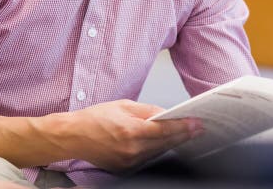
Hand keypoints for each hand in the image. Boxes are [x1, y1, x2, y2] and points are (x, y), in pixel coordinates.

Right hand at [63, 99, 202, 172]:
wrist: (74, 136)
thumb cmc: (95, 118)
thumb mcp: (123, 105)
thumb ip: (147, 110)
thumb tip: (165, 114)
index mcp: (131, 131)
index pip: (165, 130)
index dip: (183, 127)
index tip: (197, 123)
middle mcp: (132, 149)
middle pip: (166, 143)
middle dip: (183, 135)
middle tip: (198, 128)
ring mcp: (129, 162)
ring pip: (158, 152)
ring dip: (172, 143)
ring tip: (185, 134)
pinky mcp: (126, 168)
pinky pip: (148, 158)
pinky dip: (157, 150)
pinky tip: (164, 143)